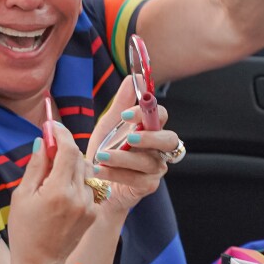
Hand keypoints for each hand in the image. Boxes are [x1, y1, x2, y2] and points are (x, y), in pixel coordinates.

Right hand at [5, 121, 99, 263]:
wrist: (40, 263)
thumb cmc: (24, 230)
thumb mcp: (21, 196)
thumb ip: (36, 167)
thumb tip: (43, 142)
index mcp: (58, 192)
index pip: (68, 150)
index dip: (61, 133)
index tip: (52, 125)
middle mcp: (79, 197)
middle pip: (79, 158)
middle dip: (65, 148)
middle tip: (49, 146)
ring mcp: (90, 206)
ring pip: (86, 171)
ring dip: (72, 165)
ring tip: (54, 172)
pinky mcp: (94, 213)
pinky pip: (89, 187)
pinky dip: (78, 181)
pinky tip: (63, 189)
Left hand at [89, 75, 180, 212]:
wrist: (94, 182)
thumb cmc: (105, 151)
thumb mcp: (109, 124)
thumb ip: (121, 103)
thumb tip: (134, 77)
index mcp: (151, 129)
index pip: (160, 115)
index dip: (148, 111)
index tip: (126, 114)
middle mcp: (158, 148)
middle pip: (169, 139)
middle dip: (150, 137)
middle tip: (130, 136)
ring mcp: (155, 168)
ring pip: (149, 161)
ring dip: (123, 157)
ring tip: (102, 156)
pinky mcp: (148, 185)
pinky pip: (136, 179)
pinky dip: (116, 173)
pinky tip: (100, 170)